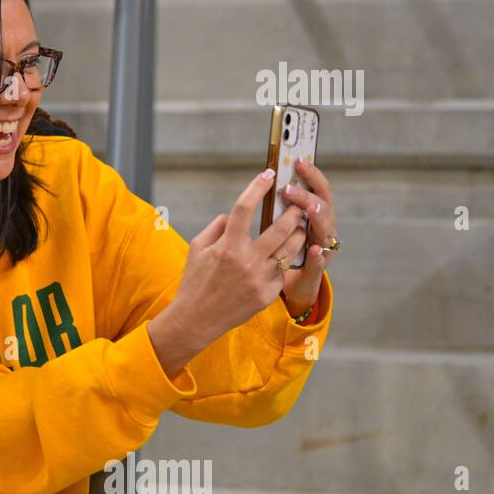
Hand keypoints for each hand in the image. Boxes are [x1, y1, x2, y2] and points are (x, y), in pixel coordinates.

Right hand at [148, 168, 306, 375]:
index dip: (257, 187)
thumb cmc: (195, 281)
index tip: (268, 174)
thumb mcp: (197, 249)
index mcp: (227, 246)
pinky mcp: (268, 294)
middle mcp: (246, 260)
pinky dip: (284, 260)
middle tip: (298, 201)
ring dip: (298, 233)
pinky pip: (283, 270)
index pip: (244, 208)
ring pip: (291, 248)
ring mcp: (260, 278)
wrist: (197, 319)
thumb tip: (233, 215)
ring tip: (299, 224)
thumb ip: (216, 227)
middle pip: (280, 226)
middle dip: (293, 209)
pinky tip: (284, 254)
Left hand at [273, 157, 336, 312]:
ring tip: (308, 208)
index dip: (311, 174)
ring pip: (325, 229)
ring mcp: (323, 248)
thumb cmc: (279, 252)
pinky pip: (319, 262)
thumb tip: (264, 183)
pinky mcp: (317, 269)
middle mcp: (323, 228)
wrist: (292, 286)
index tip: (298, 160)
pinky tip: (313, 249)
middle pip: (322, 205)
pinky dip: (317, 255)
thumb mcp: (275, 227)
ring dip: (317, 217)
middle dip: (307, 194)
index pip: (316, 188)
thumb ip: (275, 209)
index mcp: (313, 214)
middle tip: (289, 188)